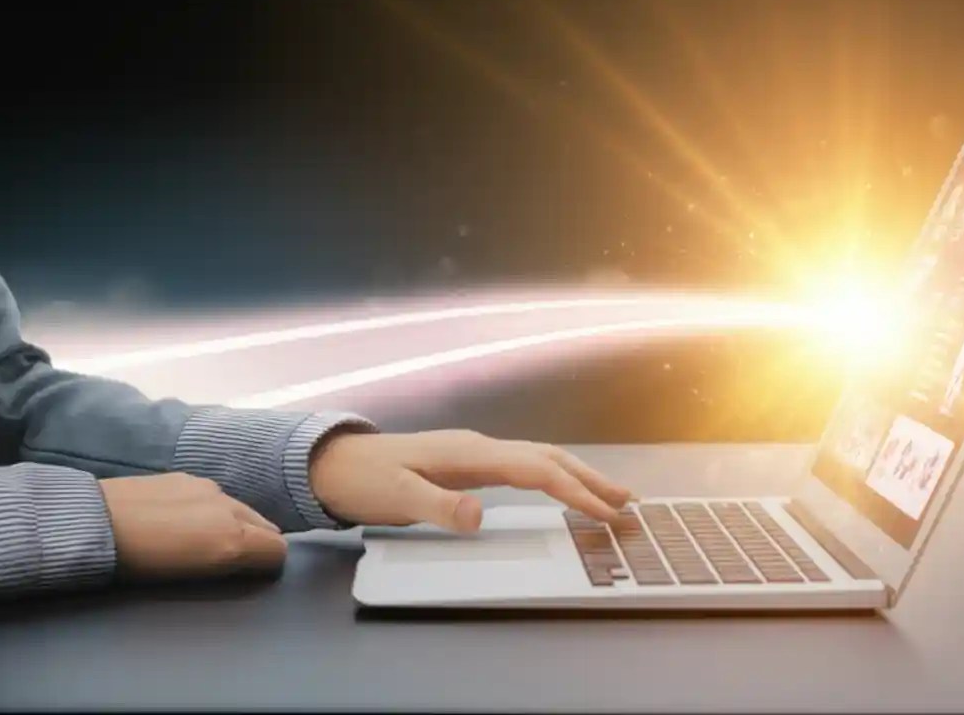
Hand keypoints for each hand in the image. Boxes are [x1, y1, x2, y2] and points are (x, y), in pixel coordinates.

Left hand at [100, 472, 286, 579]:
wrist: (93, 523)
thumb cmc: (141, 563)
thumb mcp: (195, 575)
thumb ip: (235, 565)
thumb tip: (258, 561)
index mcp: (234, 537)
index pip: (279, 548)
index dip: (269, 564)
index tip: (251, 574)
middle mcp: (229, 507)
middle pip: (266, 525)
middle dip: (258, 542)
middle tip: (231, 560)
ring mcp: (207, 487)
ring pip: (240, 509)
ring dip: (233, 524)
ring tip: (201, 540)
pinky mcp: (184, 477)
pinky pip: (213, 496)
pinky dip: (210, 510)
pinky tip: (179, 520)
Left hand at [309, 429, 633, 532]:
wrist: (334, 464)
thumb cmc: (364, 480)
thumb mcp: (396, 499)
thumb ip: (438, 507)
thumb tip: (480, 516)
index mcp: (470, 453)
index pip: (536, 470)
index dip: (574, 492)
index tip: (605, 513)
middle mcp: (480, 447)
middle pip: (549, 458)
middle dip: (591, 479)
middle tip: (629, 502)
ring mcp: (476, 452)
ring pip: (540, 458)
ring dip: (578, 475)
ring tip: (611, 494)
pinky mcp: (470, 462)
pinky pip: (525, 465)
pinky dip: (554, 475)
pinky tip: (562, 487)